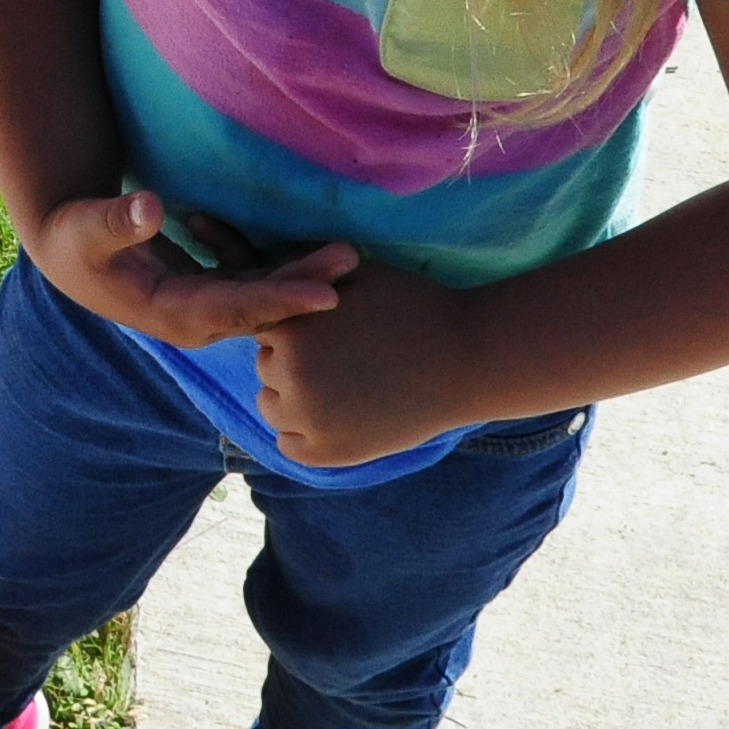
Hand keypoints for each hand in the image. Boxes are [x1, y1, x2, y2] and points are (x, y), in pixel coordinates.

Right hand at [32, 190, 353, 350]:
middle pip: (260, 307)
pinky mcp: (208, 291)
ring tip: (345, 253)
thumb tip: (150, 207)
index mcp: (170, 313)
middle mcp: (194, 319)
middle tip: (350, 260)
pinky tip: (304, 244)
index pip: (235, 309)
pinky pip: (253, 284)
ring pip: (262, 297)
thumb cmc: (74, 239)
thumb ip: (117, 220)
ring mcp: (203, 307)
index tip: (326, 295)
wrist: (68, 254)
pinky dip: (278, 268)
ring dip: (299, 276)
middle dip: (304, 286)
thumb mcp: (86, 228)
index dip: (281, 301)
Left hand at [254, 254, 478, 467]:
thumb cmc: (413, 306)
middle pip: (268, 366)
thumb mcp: (355, 274)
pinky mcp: (330, 454)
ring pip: (272, 405)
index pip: (267, 328)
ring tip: (342, 384)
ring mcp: (310, 421)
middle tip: (342, 357)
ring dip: (293, 396)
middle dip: (294, 360)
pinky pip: (289, 444)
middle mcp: (292, 377)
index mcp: (293, 331)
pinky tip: (337, 414)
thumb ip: (304, 275)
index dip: (299, 325)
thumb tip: (262, 279)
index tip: (333, 328)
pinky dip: (304, 432)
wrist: (466, 360)